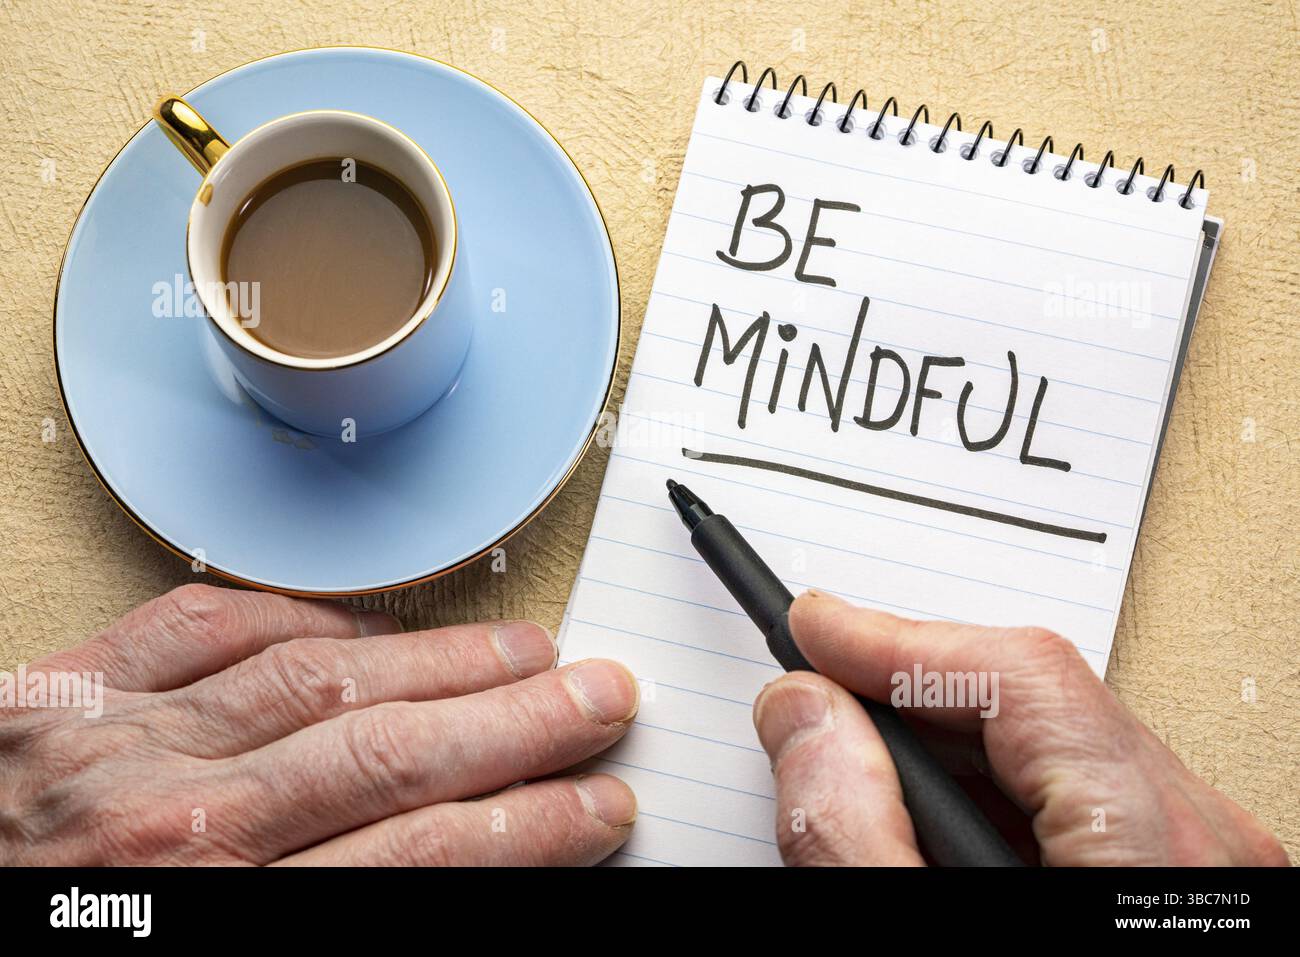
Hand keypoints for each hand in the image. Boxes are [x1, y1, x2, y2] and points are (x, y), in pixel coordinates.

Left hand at [1, 584, 638, 864]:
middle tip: (601, 697)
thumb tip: (466, 863)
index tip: (596, 803)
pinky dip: (301, 618)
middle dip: (518, 724)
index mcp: (207, 916)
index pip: (418, 858)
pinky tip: (369, 628)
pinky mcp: (60, 688)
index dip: (529, 826)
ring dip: (441, 660)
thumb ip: (339, 909)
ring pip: (318, 678)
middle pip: (388, 754)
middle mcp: (164, 827)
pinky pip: (204, 623)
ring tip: (528, 650)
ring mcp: (108, 744)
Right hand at [752, 591, 1287, 865]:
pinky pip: (1080, 793)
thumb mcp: (914, 928)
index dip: (899, 638)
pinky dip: (989, 789)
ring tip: (862, 767)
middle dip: (909, 690)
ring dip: (945, 742)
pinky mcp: (1178, 879)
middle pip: (1038, 697)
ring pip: (1056, 743)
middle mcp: (1202, 845)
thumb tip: (801, 712)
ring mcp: (1201, 862)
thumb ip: (852, 831)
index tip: (817, 626)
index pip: (1020, 676)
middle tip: (816, 698)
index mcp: (1153, 852)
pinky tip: (930, 817)